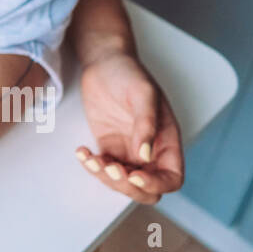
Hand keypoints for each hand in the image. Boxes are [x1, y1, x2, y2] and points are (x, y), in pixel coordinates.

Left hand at [77, 51, 183, 204]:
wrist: (104, 61)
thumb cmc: (129, 73)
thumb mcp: (143, 94)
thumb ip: (146, 125)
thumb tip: (146, 156)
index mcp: (167, 141)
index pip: (171, 178)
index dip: (156, 185)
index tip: (134, 176)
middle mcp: (150, 150)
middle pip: (146, 189)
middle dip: (127, 187)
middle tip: (110, 168)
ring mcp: (128, 150)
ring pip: (122, 183)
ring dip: (105, 178)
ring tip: (90, 158)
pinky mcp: (108, 146)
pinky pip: (103, 168)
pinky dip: (92, 166)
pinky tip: (82, 152)